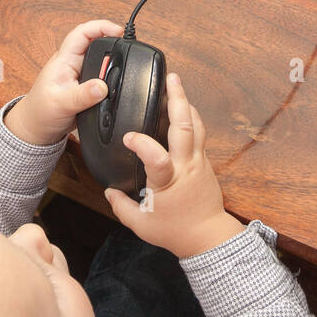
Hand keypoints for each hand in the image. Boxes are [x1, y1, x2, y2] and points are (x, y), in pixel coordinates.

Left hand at [5, 20, 123, 146]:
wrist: (37, 129)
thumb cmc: (40, 112)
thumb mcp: (61, 104)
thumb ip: (83, 96)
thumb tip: (102, 87)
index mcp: (63, 60)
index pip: (82, 33)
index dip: (101, 27)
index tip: (118, 32)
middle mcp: (72, 63)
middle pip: (95, 42)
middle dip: (112, 41)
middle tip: (128, 47)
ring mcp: (79, 74)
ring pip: (99, 58)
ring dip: (111, 59)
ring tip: (127, 60)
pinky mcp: (84, 85)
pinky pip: (101, 74)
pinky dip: (110, 74)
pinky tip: (117, 77)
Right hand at [104, 73, 243, 258]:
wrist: (208, 237)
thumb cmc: (175, 232)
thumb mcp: (140, 224)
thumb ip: (121, 206)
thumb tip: (108, 190)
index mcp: (168, 182)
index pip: (157, 158)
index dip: (142, 144)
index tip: (128, 137)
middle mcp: (185, 166)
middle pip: (185, 128)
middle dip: (178, 100)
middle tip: (170, 79)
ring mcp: (198, 161)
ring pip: (196, 126)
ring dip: (186, 103)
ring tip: (176, 85)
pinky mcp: (204, 161)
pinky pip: (199, 133)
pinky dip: (190, 118)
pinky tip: (182, 109)